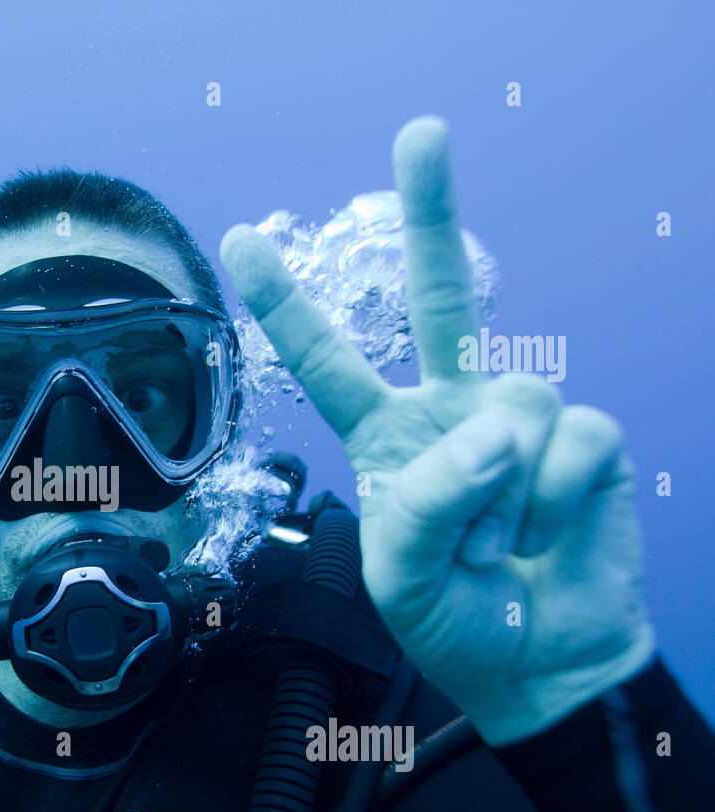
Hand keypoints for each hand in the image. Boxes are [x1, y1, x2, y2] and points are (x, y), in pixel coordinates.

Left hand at [220, 116, 654, 745]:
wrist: (535, 662)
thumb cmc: (453, 616)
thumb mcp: (400, 576)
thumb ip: (426, 505)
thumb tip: (490, 434)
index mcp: (385, 437)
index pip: (330, 360)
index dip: (287, 303)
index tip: (243, 238)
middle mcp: (449, 411)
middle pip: (439, 298)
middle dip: (432, 211)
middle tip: (420, 134)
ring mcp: (516, 420)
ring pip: (511, 404)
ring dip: (500, 498)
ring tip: (497, 545)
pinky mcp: (583, 439)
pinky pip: (569, 441)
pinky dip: (552, 503)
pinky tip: (545, 536)